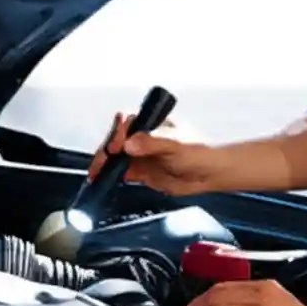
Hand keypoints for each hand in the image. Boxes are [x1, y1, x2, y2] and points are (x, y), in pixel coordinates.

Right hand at [86, 111, 223, 196]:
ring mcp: (141, 155)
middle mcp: (142, 137)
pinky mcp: (141, 172)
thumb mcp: (175, 145)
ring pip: (116, 157)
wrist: (210, 174)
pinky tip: (103, 181)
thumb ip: (152, 144)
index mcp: (150, 124)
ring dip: (105, 165)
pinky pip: (121, 172)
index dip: (117, 134)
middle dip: (106, 151)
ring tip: (96, 174)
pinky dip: (111, 177)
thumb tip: (129, 144)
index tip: (116, 146)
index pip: (126, 124)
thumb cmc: (199, 152)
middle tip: (101, 164)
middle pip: (116, 141)